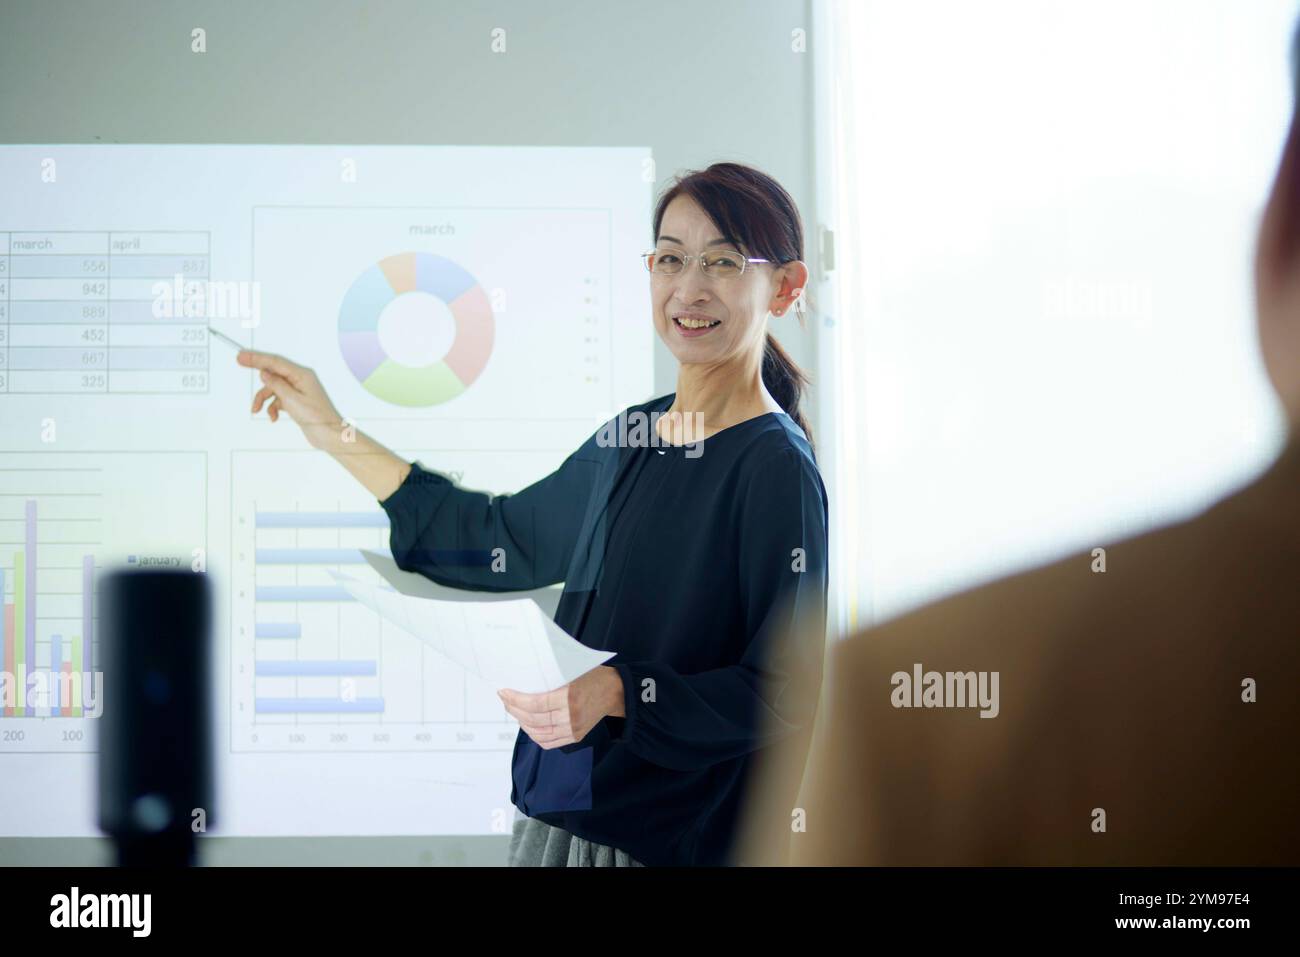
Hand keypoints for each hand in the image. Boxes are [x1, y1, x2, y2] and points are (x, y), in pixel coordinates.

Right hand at [237, 349, 343, 450]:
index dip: (257, 357)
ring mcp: (298, 391)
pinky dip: (272, 407)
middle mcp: (300, 380)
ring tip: (256, 410)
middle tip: (239, 361)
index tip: (242, 355)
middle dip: (257, 372)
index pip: (275, 362)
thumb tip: (264, 373)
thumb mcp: (292, 400)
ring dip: (263, 399)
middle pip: (273, 372)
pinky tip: (273, 417)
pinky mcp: (296, 401)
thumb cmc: (318, 418)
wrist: (329, 435)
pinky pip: (278, 399)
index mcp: (302, 375)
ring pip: (273, 388)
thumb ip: (277, 385)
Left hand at [498, 666, 624, 748]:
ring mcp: (573, 730)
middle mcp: (571, 717)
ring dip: (522, 723)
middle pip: (534, 719)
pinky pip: (548, 742)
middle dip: (514, 709)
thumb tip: (523, 681)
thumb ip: (551, 678)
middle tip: (505, 700)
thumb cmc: (593, 677)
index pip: (536, 704)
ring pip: (538, 733)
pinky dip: (534, 735)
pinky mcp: (575, 737)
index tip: (504, 692)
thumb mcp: (572, 671)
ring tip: (514, 711)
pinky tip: (527, 725)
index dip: (516, 700)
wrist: (615, 692)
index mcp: (569, 697)